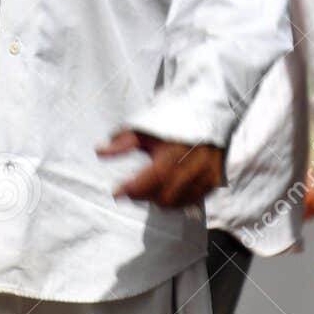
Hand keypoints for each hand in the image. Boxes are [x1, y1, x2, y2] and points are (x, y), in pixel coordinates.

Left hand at [97, 130, 223, 207]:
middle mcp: (194, 166)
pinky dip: (177, 200)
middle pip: (163, 197)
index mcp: (175, 152)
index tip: (116, 191)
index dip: (132, 189)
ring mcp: (207, 175)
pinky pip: (192, 201)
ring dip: (159, 199)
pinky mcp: (214, 180)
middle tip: (132, 188)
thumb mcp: (146, 127)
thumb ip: (123, 142)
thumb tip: (99, 151)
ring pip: (177, 202)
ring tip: (149, 187)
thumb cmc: (173, 119)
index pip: (152, 179)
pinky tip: (168, 189)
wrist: (210, 111)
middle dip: (144, 195)